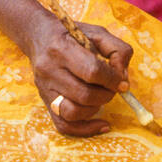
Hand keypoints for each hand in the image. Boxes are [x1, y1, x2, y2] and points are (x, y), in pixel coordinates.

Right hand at [29, 21, 132, 136]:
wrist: (39, 37)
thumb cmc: (72, 35)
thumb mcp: (97, 32)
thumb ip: (117, 49)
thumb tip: (123, 77)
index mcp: (61, 49)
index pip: (92, 71)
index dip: (112, 80)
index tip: (122, 82)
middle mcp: (49, 71)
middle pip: (84, 95)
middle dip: (106, 95)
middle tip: (113, 89)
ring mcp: (45, 89)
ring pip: (73, 112)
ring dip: (96, 108)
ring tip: (101, 97)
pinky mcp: (45, 102)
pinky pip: (64, 125)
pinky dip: (86, 129)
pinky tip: (102, 124)